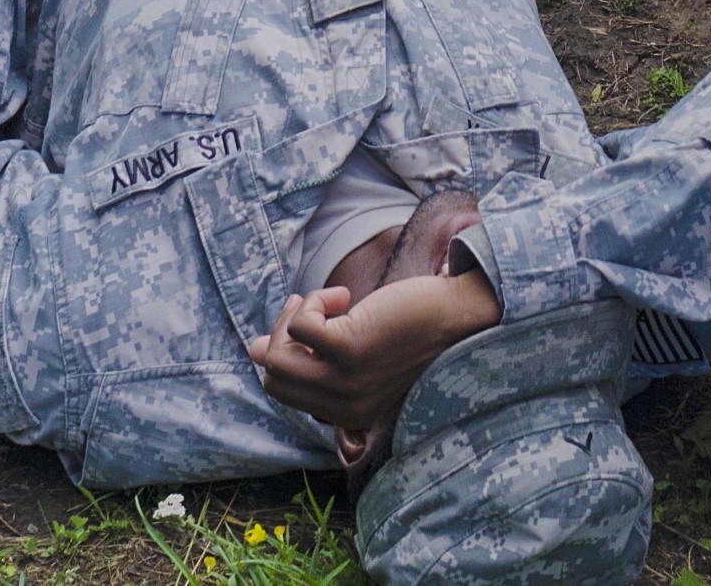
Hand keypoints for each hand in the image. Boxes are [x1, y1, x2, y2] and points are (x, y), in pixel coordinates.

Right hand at [249, 268, 498, 430]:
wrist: (457, 317)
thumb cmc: (411, 330)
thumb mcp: (357, 350)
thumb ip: (313, 357)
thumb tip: (253, 349)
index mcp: (345, 413)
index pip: (281, 390)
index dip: (284, 350)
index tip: (305, 322)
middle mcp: (342, 405)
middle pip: (273, 375)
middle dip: (280, 333)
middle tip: (310, 307)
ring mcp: (344, 380)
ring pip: (276, 355)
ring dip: (294, 316)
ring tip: (328, 302)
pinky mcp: (349, 348)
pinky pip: (300, 324)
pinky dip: (313, 301)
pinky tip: (343, 298)